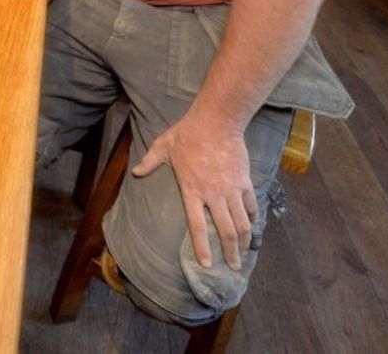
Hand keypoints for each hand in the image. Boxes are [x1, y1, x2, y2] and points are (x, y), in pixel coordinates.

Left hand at [132, 111, 256, 270]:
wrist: (216, 122)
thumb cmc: (187, 134)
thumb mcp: (163, 147)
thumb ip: (149, 162)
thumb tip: (135, 172)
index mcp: (192, 190)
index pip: (198, 226)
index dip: (202, 247)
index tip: (206, 264)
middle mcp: (213, 195)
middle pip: (226, 231)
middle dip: (230, 252)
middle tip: (232, 266)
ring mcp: (231, 189)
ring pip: (242, 222)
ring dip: (244, 241)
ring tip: (244, 253)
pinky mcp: (244, 181)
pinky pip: (251, 205)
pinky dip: (252, 217)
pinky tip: (252, 225)